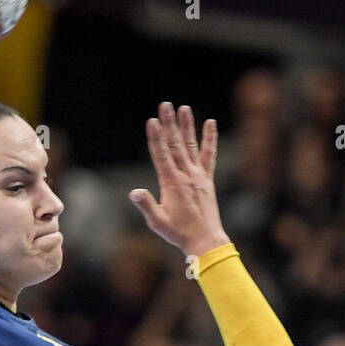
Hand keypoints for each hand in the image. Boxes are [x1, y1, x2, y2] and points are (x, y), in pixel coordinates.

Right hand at [130, 102, 229, 260]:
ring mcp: (198, 176)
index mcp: (172, 183)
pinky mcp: (207, 179)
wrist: (205, 240)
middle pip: (175, 145)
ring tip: (184, 108)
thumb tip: (134, 192)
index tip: (152, 121)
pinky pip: (209, 155)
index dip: (156, 137)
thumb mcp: (157, 222)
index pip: (161, 155)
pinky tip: (210, 124)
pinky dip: (209, 140)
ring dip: (187, 126)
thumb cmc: (179, 233)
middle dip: (169, 124)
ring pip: (191, 146)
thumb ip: (146, 205)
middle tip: (165, 105)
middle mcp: (186, 175)